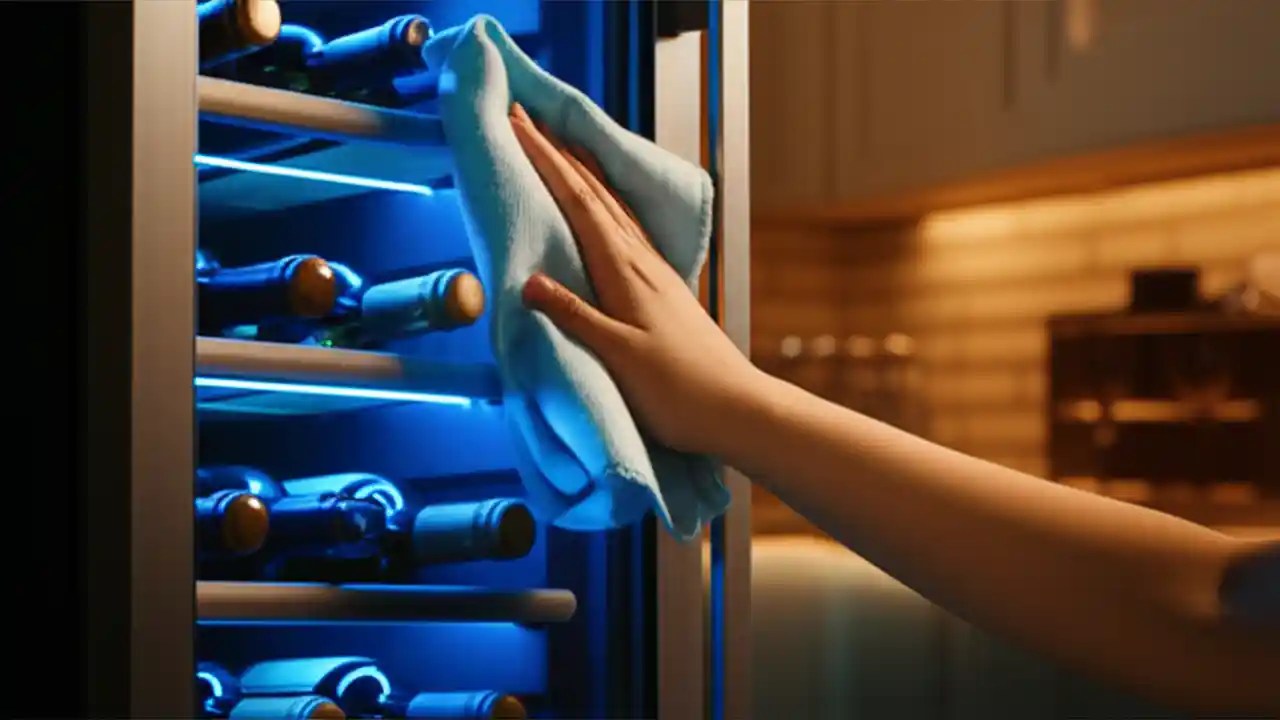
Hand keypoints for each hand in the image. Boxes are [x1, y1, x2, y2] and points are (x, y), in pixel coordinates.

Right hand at [509, 103, 760, 455]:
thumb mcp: (617, 356)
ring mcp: (656, 273)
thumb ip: (574, 316)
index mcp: (625, 271)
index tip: (517, 122)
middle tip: (526, 118)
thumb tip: (529, 279)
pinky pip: (627, 230)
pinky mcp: (664, 289)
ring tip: (560, 146)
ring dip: (583, 172)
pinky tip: (606, 207)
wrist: (737, 409)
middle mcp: (642, 262)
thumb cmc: (679, 391)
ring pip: (613, 207)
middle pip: (594, 193)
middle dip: (558, 153)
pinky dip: (606, 204)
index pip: (578, 201)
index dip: (546, 159)